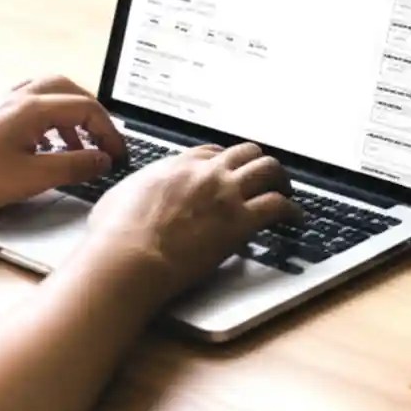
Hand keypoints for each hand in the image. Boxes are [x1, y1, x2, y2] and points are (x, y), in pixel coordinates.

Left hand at [0, 76, 127, 212]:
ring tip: (79, 146)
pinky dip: (49, 120)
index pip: (87, 108)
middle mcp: (19, 98)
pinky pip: (30, 105)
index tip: (118, 155)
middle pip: (70, 90)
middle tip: (104, 142)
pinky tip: (46, 145)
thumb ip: (74, 166)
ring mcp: (3, 103)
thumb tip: (103, 160)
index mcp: (33, 108)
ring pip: (49, 94)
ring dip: (71, 116)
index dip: (109, 132)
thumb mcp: (33, 178)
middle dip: (93, 116)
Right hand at [87, 142, 299, 298]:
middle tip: (265, 176)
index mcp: (176, 164)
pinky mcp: (240, 221)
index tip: (230, 171)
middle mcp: (205, 172)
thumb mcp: (119, 196)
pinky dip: (292, 211)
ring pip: (268, 170)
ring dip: (281, 180)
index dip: (226, 161)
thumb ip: (136, 189)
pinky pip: (278, 206)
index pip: (212, 152)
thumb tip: (132, 195)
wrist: (128, 257)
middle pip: (246, 153)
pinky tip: (295, 219)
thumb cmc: (115, 236)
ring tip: (287, 191)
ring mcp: (225, 194)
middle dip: (258, 163)